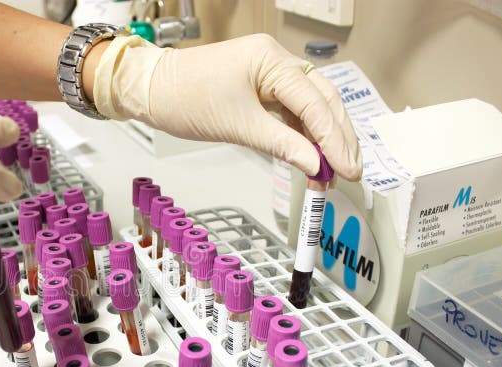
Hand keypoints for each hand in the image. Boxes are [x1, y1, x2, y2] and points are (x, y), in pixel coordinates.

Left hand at [92, 34, 360, 180]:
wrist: (151, 90)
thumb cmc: (184, 97)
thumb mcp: (237, 125)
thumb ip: (281, 144)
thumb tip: (316, 165)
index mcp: (272, 60)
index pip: (316, 102)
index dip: (334, 139)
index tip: (347, 169)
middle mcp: (277, 62)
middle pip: (324, 100)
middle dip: (339, 138)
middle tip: (350, 172)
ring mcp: (270, 75)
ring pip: (311, 108)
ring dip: (324, 140)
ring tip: (334, 172)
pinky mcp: (261, 90)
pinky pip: (292, 113)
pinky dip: (303, 137)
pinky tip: (313, 159)